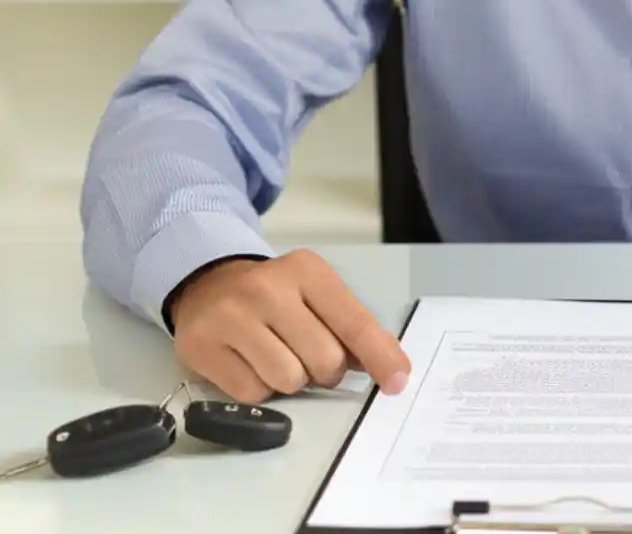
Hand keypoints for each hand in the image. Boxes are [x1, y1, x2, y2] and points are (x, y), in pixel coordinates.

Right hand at [169, 249, 411, 402]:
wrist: (206, 284)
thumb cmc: (275, 296)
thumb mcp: (316, 295)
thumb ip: (351, 328)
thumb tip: (390, 370)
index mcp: (307, 271)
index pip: (355, 322)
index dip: (380, 357)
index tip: (397, 382)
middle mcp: (268, 288)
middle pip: (324, 359)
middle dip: (326, 371)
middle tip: (310, 356)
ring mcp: (231, 316)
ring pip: (289, 380)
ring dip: (292, 381)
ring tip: (278, 357)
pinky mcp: (201, 346)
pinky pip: (253, 392)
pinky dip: (260, 389)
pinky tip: (250, 363)